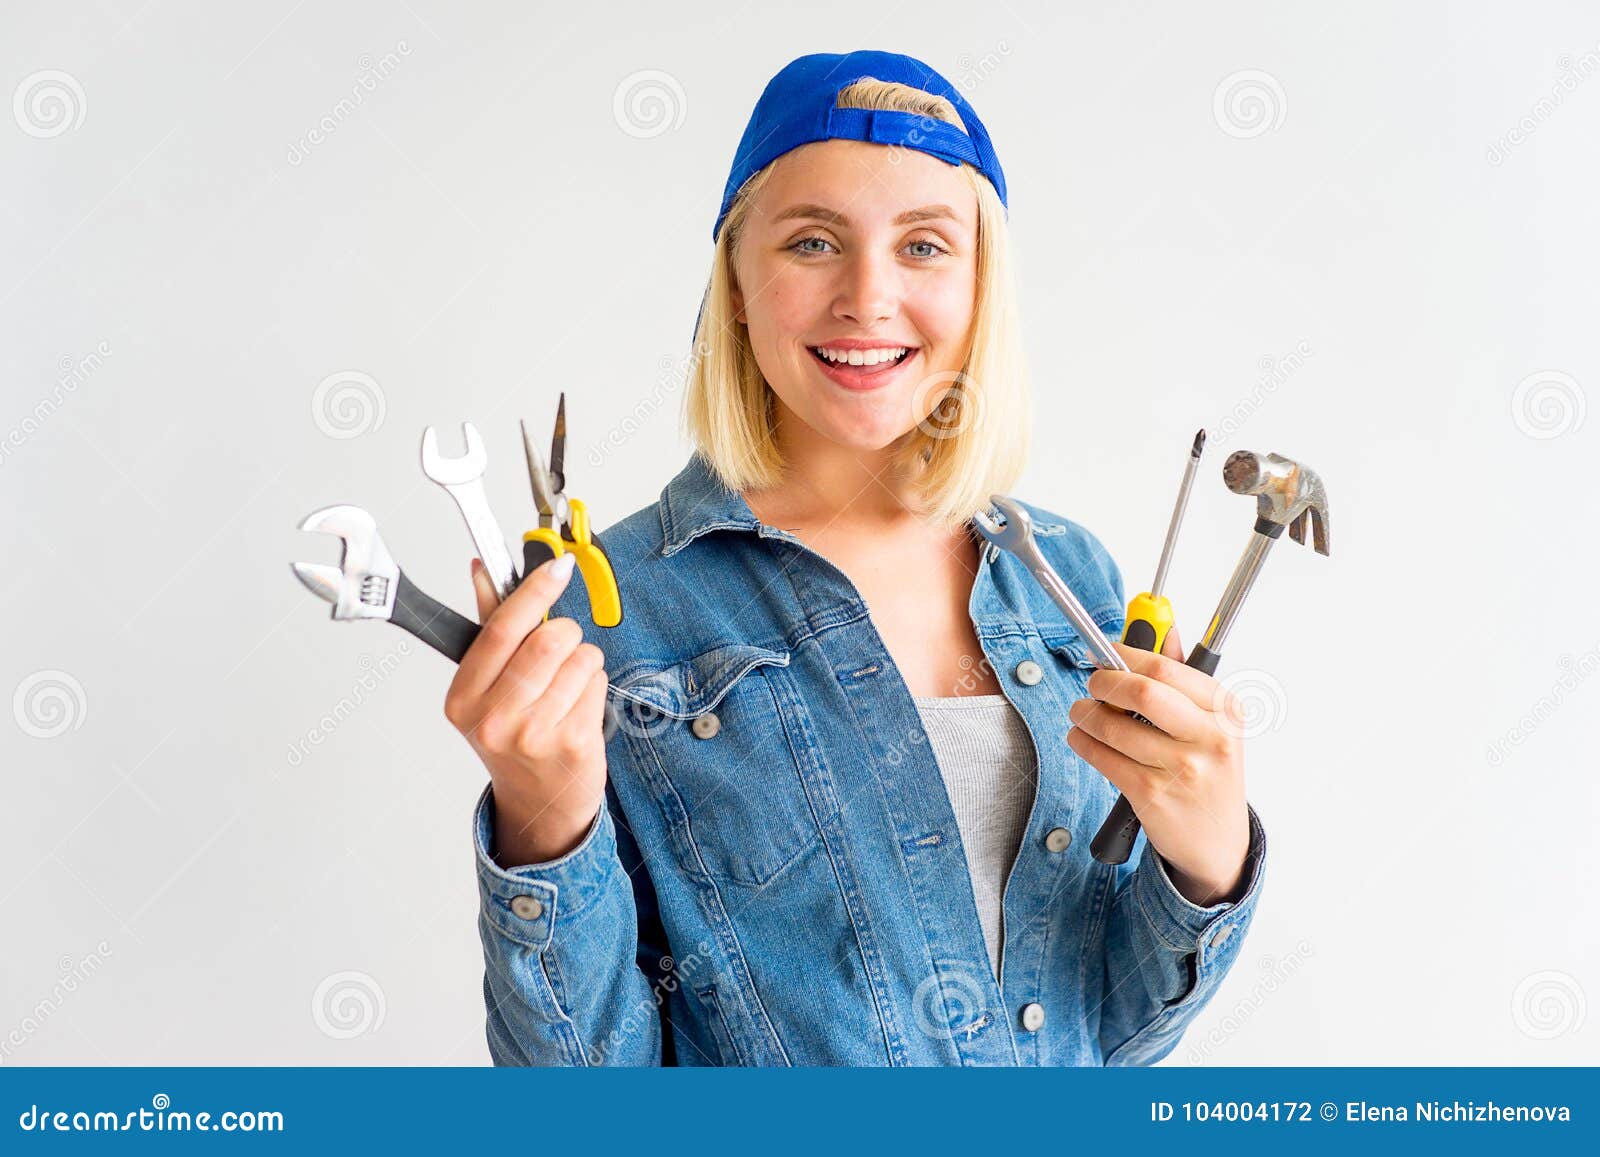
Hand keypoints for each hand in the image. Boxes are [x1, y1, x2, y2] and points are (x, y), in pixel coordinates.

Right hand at [444, 553, 610, 867]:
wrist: (539, 803)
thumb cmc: (514, 737)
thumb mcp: (488, 688)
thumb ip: (489, 626)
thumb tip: (482, 569)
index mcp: (463, 698)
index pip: (501, 629)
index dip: (534, 591)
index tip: (558, 566)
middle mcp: (494, 720)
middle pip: (548, 640)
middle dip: (565, 632)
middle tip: (562, 645)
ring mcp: (534, 735)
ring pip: (581, 658)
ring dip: (583, 661)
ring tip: (567, 686)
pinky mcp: (574, 744)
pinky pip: (598, 683)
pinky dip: (595, 685)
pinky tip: (579, 707)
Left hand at [1066, 626, 1250, 906]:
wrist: (1218, 843)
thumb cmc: (1209, 773)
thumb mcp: (1212, 723)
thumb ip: (1184, 675)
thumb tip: (1165, 626)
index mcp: (1226, 711)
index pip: (1167, 668)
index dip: (1126, 654)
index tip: (1105, 651)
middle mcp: (1210, 738)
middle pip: (1142, 691)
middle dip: (1104, 681)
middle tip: (1092, 683)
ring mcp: (1181, 769)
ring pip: (1114, 726)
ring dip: (1085, 714)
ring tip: (1081, 713)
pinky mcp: (1151, 796)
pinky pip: (1102, 757)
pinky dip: (1082, 742)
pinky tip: (1082, 737)